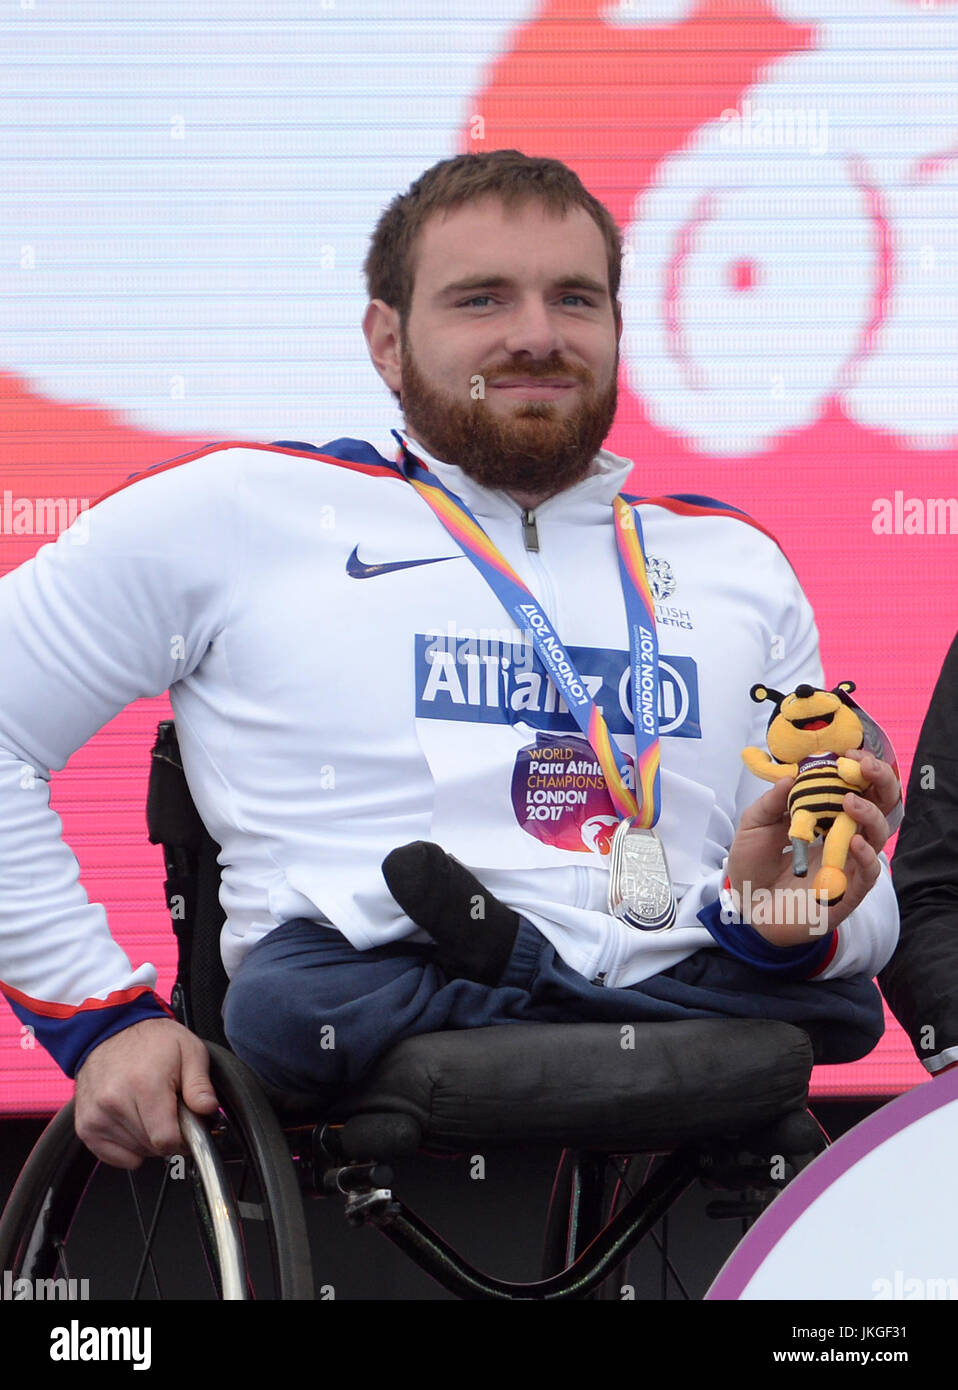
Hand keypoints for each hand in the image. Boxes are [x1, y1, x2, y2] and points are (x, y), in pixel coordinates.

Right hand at [74, 1017, 217, 1168]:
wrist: (111, 1030)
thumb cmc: (152, 1040)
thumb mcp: (189, 1050)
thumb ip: (200, 1084)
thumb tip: (208, 1109)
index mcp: (145, 1085)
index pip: (165, 1140)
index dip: (183, 1139)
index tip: (186, 1126)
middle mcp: (115, 1103)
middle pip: (151, 1147)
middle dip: (166, 1135)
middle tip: (168, 1109)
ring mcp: (97, 1116)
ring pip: (134, 1152)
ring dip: (147, 1139)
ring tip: (148, 1109)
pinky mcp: (85, 1126)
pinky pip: (112, 1157)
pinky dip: (127, 1146)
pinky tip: (133, 1121)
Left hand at [727, 752, 898, 947]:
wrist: (745, 906)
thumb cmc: (753, 865)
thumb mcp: (754, 826)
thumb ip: (771, 802)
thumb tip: (791, 777)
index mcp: (824, 817)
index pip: (855, 788)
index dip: (859, 770)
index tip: (850, 755)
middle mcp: (842, 837)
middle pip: (879, 806)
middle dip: (879, 783)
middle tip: (865, 768)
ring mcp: (847, 863)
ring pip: (878, 835)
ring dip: (870, 815)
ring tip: (849, 803)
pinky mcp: (847, 891)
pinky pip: (868, 873)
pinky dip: (866, 855)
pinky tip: (853, 841)